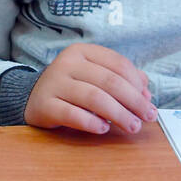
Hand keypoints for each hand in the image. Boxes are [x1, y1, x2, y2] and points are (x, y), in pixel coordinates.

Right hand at [24, 43, 154, 134]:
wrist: (32, 98)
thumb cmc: (71, 88)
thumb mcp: (94, 77)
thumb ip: (121, 80)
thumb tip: (146, 94)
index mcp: (82, 51)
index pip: (118, 64)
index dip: (137, 84)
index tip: (148, 101)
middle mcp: (67, 64)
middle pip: (109, 82)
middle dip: (133, 102)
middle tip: (147, 118)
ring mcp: (54, 83)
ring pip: (94, 97)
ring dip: (118, 114)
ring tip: (132, 126)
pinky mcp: (44, 105)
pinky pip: (71, 114)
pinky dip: (91, 122)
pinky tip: (104, 129)